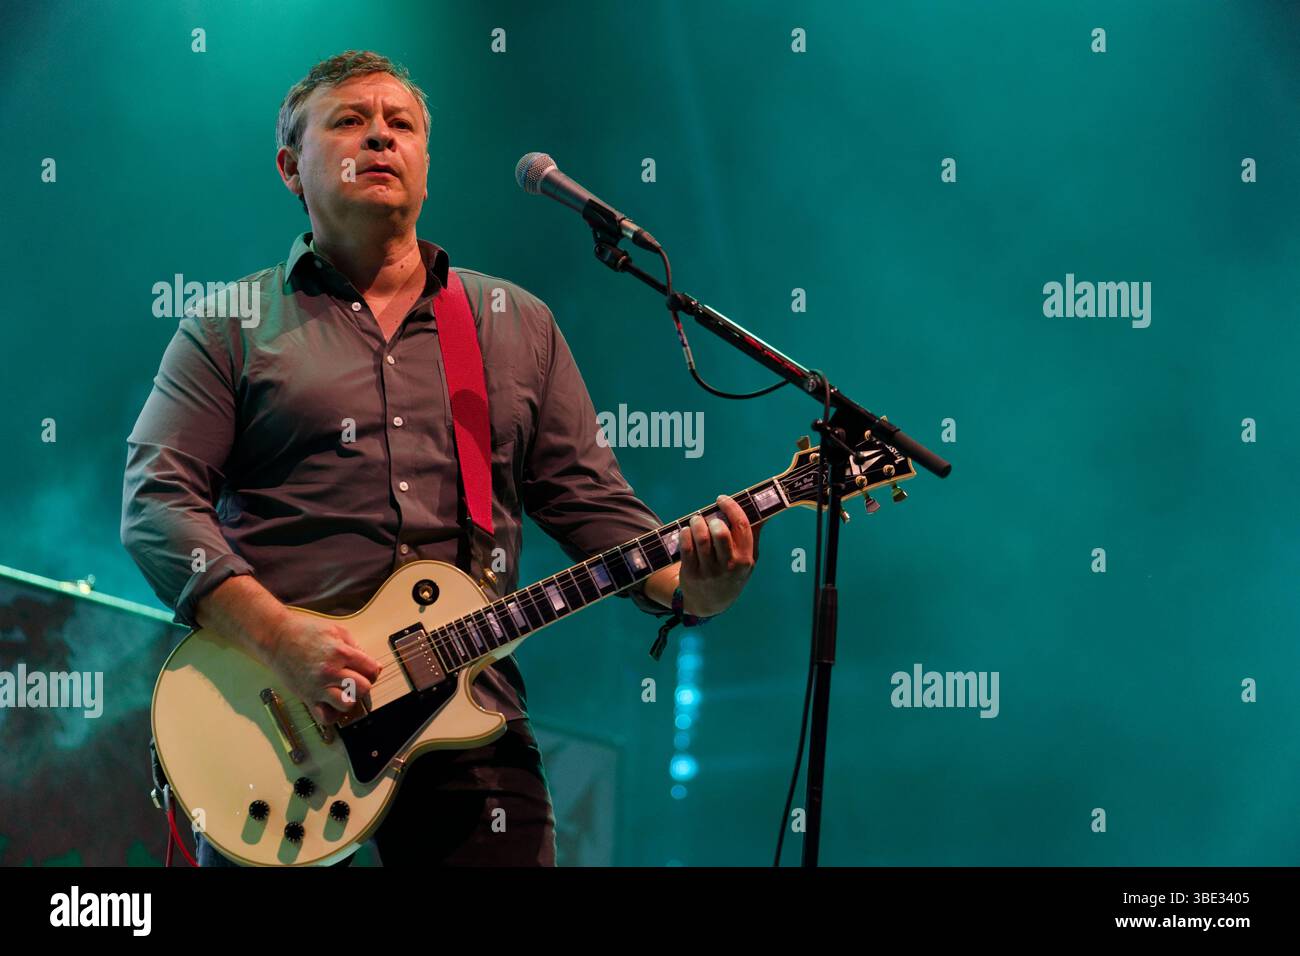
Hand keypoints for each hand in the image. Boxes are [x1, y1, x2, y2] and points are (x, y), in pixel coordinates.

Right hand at [265, 613, 383, 724]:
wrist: (276, 638)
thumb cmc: (305, 631)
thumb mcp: (336, 631)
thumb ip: (356, 647)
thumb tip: (371, 665)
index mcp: (340, 653)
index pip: (372, 670)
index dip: (373, 670)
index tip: (367, 669)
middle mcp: (330, 672)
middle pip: (364, 689)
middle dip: (364, 684)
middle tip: (357, 679)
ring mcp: (318, 687)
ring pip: (347, 705)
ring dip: (350, 699)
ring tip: (345, 691)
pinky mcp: (307, 697)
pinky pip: (325, 718)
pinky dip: (332, 715)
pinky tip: (333, 704)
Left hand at [677, 494, 762, 617]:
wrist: (711, 603)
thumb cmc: (731, 573)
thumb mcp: (747, 559)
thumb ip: (752, 535)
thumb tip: (763, 511)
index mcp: (745, 558)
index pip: (741, 526)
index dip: (731, 508)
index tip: (722, 499)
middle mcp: (729, 565)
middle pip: (721, 532)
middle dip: (713, 519)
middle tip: (708, 517)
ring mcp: (709, 571)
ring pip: (701, 538)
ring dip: (696, 523)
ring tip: (696, 521)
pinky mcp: (692, 573)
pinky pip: (686, 548)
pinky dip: (685, 534)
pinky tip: (686, 531)